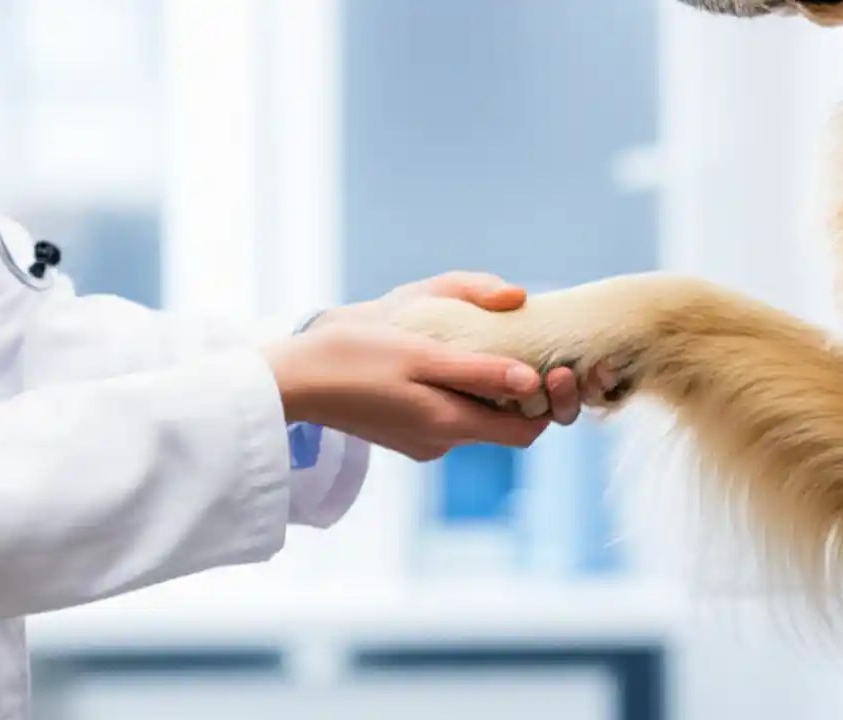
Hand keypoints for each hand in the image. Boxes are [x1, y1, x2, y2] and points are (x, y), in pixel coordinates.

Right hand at [316, 272, 587, 424]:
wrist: (288, 377)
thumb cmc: (350, 356)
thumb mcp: (420, 352)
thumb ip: (479, 369)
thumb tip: (533, 382)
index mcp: (448, 426)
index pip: (526, 432)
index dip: (548, 403)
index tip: (554, 363)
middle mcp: (439, 442)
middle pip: (503, 422)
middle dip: (524, 389)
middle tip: (532, 346)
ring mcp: (419, 437)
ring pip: (476, 413)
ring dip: (491, 383)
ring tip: (494, 341)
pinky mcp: (402, 427)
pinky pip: (449, 409)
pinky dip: (462, 386)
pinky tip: (454, 354)